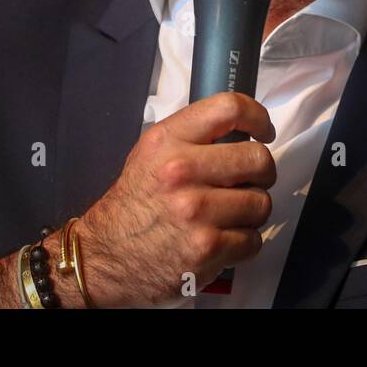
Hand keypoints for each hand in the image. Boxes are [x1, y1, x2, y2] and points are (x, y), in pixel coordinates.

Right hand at [70, 91, 276, 306]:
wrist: (104, 258)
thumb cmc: (133, 207)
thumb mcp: (150, 155)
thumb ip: (192, 138)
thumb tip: (239, 132)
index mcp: (168, 141)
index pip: (229, 108)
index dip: (257, 117)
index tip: (263, 131)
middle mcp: (181, 171)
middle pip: (258, 159)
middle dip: (261, 173)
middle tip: (250, 181)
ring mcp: (196, 211)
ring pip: (261, 202)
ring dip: (252, 212)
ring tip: (229, 215)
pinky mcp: (206, 248)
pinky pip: (253, 239)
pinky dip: (244, 242)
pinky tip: (222, 239)